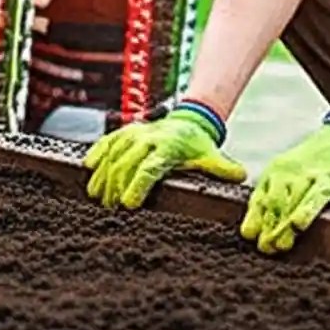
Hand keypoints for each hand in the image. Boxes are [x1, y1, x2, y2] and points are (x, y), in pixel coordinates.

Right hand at [84, 110, 245, 208]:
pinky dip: (96, 155)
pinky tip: (89, 170)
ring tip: (97, 197)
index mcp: (168, 148)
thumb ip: (222, 167)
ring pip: (112, 155)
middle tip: (110, 209)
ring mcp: (134, 134)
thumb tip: (240, 175)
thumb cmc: (197, 145)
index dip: (137, 186)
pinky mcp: (124, 132)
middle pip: (126, 164)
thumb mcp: (210, 155)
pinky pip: (106, 142)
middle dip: (116, 187)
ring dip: (103, 177)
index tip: (128, 204)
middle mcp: (148, 139)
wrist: (187, 120)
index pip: (149, 169)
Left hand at [241, 125, 329, 254]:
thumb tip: (263, 223)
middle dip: (266, 228)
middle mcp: (286, 173)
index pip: (258, 198)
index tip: (249, 236)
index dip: (253, 219)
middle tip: (264, 248)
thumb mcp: (288, 171)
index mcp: (273, 171)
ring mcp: (306, 176)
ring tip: (278, 246)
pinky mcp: (327, 179)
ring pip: (289, 204)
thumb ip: (276, 192)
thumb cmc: (314, 160)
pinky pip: (314, 197)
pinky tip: (299, 226)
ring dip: (282, 227)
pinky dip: (305, 212)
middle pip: (271, 204)